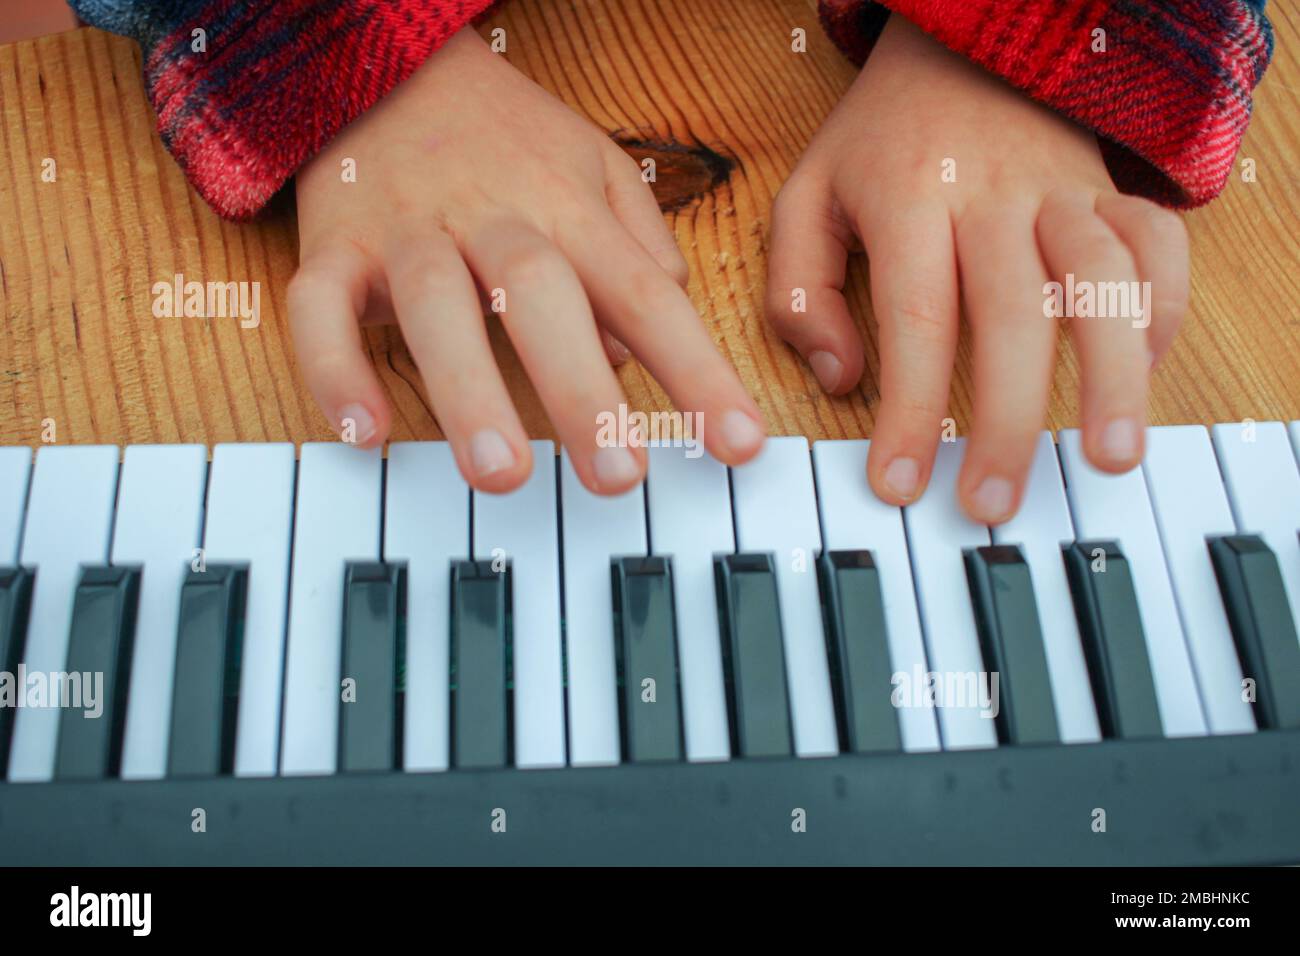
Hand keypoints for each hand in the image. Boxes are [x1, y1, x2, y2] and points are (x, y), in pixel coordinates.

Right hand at [292, 27, 765, 493]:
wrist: (384, 61)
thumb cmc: (504, 137)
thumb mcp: (595, 167)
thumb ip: (637, 249)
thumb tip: (646, 348)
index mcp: (568, 206)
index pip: (646, 294)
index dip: (696, 370)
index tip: (739, 445)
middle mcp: (493, 218)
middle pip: (541, 297)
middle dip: (581, 391)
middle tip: (617, 478)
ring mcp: (409, 230)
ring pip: (434, 305)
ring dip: (469, 390)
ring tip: (501, 475)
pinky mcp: (334, 245)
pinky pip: (320, 306)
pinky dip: (334, 366)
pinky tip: (363, 433)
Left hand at [765, 14, 1187, 522]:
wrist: (965, 48)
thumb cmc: (880, 139)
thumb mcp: (807, 197)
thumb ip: (800, 290)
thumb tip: (841, 380)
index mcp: (910, 200)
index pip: (915, 321)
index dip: (910, 413)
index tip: (900, 486)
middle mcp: (992, 198)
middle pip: (1012, 318)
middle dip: (1005, 422)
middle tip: (993, 504)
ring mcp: (1061, 193)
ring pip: (1102, 281)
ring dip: (1114, 375)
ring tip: (1110, 456)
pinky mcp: (1109, 192)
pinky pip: (1157, 248)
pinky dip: (1162, 310)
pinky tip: (1143, 374)